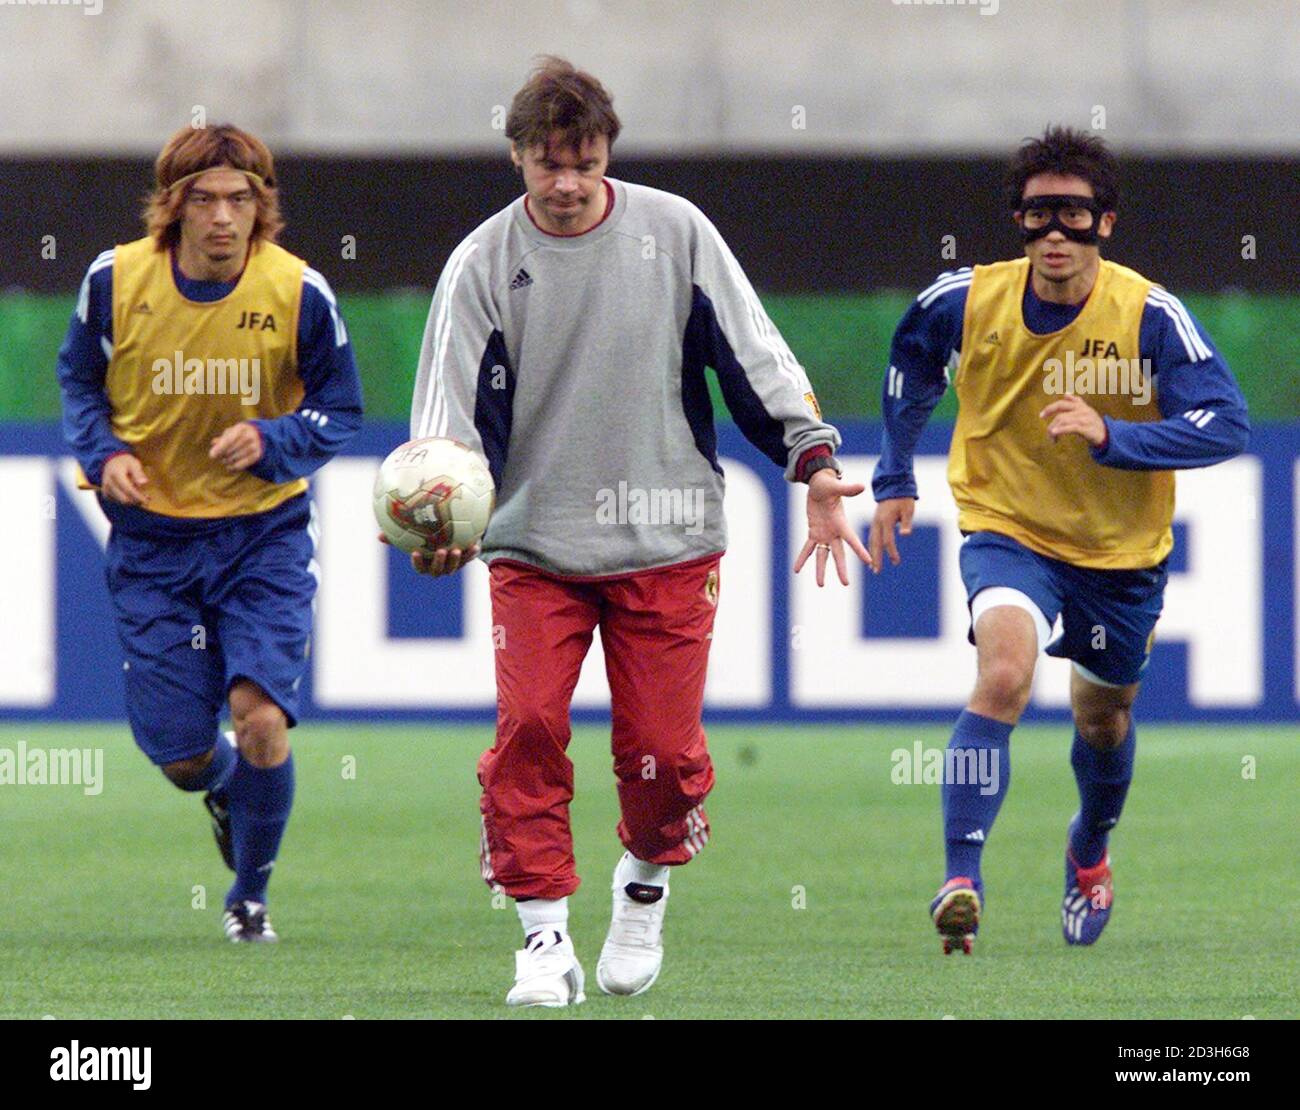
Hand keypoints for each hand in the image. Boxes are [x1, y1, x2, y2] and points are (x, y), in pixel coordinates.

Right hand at [101, 453, 149, 505]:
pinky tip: (133, 495)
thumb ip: (138, 473)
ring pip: (121, 501)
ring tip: (141, 496)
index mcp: (116, 475)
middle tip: (147, 498)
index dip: (138, 496)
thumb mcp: (134, 463)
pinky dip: (126, 500)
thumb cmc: (125, 462)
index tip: (148, 499)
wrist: (110, 462)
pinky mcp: (106, 493)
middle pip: (124, 498)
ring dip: (132, 501)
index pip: (128, 489)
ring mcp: (106, 489)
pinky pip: (117, 501)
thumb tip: (144, 483)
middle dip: (137, 500)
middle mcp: (108, 483)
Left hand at [209, 422, 263, 470]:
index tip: (211, 456)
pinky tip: (229, 467)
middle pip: (232, 449)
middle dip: (223, 455)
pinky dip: (234, 467)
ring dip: (228, 461)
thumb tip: (214, 443)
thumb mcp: (229, 434)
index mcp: (241, 428)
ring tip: (224, 461)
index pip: (229, 440)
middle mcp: (250, 435)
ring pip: (236, 457)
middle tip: (220, 457)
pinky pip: (243, 463)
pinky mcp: (258, 454)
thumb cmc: (237, 435)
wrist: (256, 436)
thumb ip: (221, 439)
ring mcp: (255, 445)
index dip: (220, 448)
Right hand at [378, 532, 480, 576]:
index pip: (420, 568)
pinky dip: (472, 553)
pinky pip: (469, 558)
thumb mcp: (413, 536)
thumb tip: (379, 536)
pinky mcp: (466, 559)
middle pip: (438, 570)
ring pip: (454, 566)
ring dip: (456, 560)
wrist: (450, 535)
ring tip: (457, 549)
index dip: (418, 562)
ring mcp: (453, 565)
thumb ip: (398, 538)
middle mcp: (439, 567)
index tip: (415, 552)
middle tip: (440, 550)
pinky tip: (474, 544)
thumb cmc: (426, 536)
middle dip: (439, 562)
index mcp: (426, 564)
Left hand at [792, 468, 872, 586]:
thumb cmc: (828, 484)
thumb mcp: (835, 486)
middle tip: (846, 583)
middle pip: (839, 553)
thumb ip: (847, 489)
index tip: (869, 561)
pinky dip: (802, 558)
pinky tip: (796, 569)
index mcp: (841, 522)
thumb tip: (862, 486)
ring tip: (820, 585)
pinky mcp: (814, 532)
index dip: (860, 550)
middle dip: (841, 568)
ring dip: (821, 569)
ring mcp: (824, 533)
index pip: (852, 539)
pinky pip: (808, 548)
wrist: (819, 485)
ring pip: (823, 555)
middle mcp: (834, 531)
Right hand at [867, 497, 914, 572]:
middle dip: (876, 558)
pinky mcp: (875, 522)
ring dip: (872, 554)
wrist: (893, 486)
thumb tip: (906, 535)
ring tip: (872, 567)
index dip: (892, 552)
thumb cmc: (903, 498)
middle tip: (876, 571)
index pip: (888, 540)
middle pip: (876, 544)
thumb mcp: (908, 509)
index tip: (896, 562)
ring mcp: (875, 522)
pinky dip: (871, 546)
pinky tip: (872, 553)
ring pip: (872, 541)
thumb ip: (907, 523)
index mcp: (886, 520)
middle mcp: (877, 523)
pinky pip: (872, 537)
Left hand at [1040, 394, 1106, 447]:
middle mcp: (1082, 410)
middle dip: (1050, 416)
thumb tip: (1066, 393)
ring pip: (1063, 419)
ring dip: (1054, 429)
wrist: (1107, 434)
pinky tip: (1055, 434)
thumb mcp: (1086, 410)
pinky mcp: (1086, 428)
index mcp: (1080, 406)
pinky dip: (1061, 430)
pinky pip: (1071, 427)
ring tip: (1052, 437)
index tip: (1041, 415)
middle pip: (1061, 409)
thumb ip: (1076, 402)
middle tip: (1046, 429)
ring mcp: (1084, 418)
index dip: (1050, 408)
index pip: (1062, 403)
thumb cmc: (1093, 423)